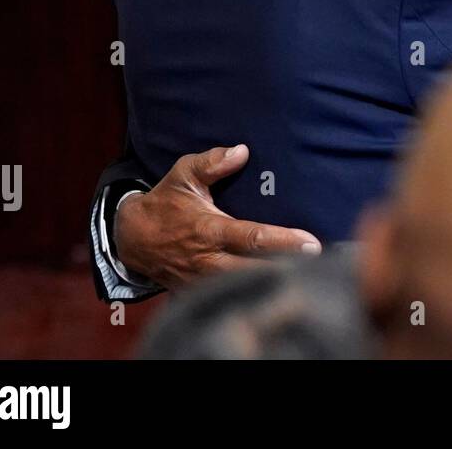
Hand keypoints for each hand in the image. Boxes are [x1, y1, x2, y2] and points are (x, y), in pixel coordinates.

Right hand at [114, 144, 320, 289]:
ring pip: (243, 290)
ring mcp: (203, 282)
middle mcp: (209, 260)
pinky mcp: (198, 294)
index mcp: (209, 230)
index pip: (252, 238)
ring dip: (273, 285)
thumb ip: (212, 162)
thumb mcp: (183, 175)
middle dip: (287, 270)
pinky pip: (229, 299)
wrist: (132, 239)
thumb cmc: (166, 202)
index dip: (284, 242)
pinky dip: (252, 296)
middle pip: (254, 271)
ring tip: (309, 278)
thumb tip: (242, 151)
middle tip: (320, 266)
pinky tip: (278, 289)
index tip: (312, 244)